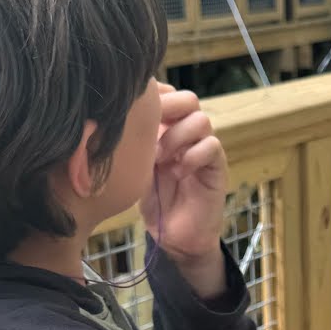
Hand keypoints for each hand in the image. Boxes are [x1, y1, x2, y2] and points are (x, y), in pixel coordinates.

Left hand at [142, 84, 228, 296]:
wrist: (174, 235)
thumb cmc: (152, 199)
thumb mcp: (136, 166)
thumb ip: (132, 142)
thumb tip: (113, 119)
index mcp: (168, 127)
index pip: (168, 94)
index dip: (155, 97)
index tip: (136, 114)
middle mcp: (188, 133)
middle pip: (188, 99)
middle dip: (168, 111)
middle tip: (149, 134)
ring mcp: (204, 148)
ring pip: (201, 120)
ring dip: (177, 137)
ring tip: (160, 159)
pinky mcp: (216, 166)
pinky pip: (211, 146)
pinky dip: (192, 156)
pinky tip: (178, 173)